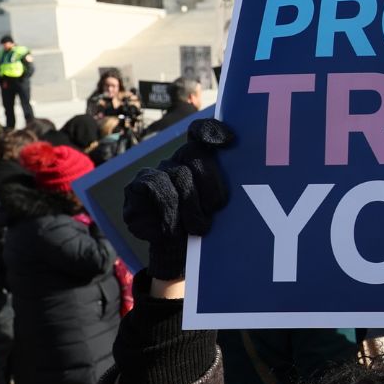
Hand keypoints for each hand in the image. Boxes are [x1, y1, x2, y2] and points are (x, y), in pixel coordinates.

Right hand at [123, 117, 234, 280]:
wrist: (177, 253)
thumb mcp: (223, 208)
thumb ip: (228, 190)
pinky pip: (155, 186)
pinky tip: (171, 227)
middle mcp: (177, 160)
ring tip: (198, 228)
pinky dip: (168, 210)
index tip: (229, 141)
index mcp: (201, 160)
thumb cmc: (205, 226)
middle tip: (216, 209)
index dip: (212, 131)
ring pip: (178, 174)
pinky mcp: (137, 186)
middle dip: (210, 183)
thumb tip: (246, 177)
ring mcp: (156, 171)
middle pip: (195, 153)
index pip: (202, 132)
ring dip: (191, 206)